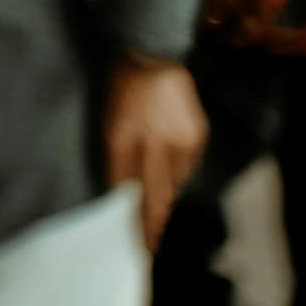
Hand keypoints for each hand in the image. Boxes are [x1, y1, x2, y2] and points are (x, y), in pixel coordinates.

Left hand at [103, 56, 205, 246]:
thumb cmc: (121, 91)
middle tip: (149, 248)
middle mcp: (152, 143)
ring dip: (164, 200)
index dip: (133, 221)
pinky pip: (187, 167)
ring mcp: (178, 140)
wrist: (155, 57)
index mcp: (121, 139)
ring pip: (173, 184)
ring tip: (157, 217)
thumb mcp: (107, 123)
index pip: (127, 192)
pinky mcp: (197, 136)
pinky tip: (169, 174)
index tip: (136, 244)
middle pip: (154, 197)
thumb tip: (126, 194)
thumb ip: (118, 160)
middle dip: (152, 226)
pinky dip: (177, 174)